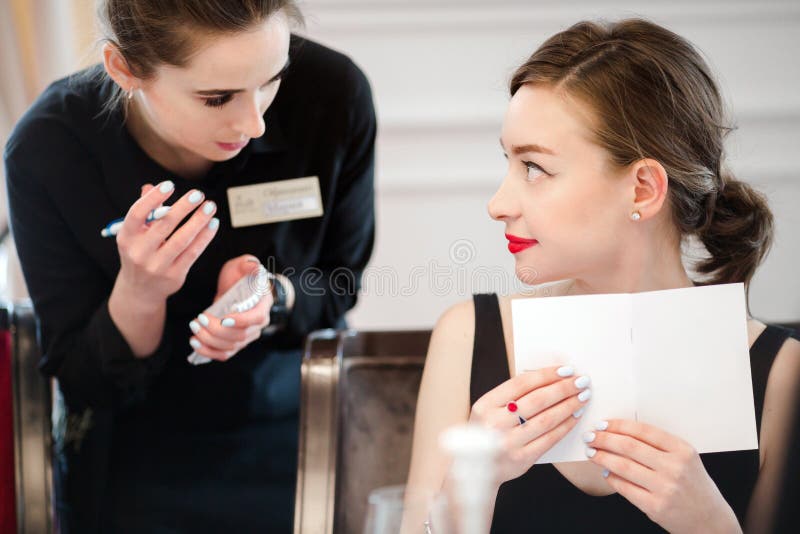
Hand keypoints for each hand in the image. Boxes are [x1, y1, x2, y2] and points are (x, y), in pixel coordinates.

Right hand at [114, 181, 217, 303]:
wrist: (140, 290)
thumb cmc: (140, 253)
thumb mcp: (135, 234)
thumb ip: (144, 212)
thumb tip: (151, 187)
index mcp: (126, 237)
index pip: (138, 214)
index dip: (153, 198)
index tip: (170, 185)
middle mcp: (139, 252)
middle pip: (164, 225)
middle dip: (183, 207)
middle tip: (198, 194)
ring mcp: (157, 266)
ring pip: (182, 239)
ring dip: (199, 221)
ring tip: (210, 207)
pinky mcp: (174, 276)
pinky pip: (193, 252)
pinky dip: (204, 236)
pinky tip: (212, 224)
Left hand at [188, 255, 273, 361]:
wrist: (235, 289)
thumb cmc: (240, 277)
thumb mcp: (243, 265)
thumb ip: (249, 265)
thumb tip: (256, 268)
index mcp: (263, 306)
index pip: (257, 318)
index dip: (241, 321)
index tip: (223, 318)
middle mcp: (257, 325)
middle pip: (240, 336)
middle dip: (217, 330)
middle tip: (199, 319)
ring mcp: (246, 337)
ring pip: (230, 347)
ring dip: (209, 340)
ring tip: (194, 327)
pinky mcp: (234, 344)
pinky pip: (224, 354)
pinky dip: (208, 352)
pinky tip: (195, 343)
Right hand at [469, 365, 591, 483]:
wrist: (477, 469)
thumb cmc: (487, 433)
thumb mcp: (489, 410)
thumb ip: (512, 395)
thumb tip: (549, 378)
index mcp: (486, 405)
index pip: (521, 383)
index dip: (546, 374)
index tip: (565, 370)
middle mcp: (495, 423)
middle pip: (537, 400)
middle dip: (563, 388)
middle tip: (581, 381)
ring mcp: (509, 443)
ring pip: (547, 419)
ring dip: (568, 406)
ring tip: (582, 397)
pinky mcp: (522, 459)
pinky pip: (549, 439)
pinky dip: (565, 426)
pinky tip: (574, 417)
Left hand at [584, 419, 739, 532]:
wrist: (710, 521)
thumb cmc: (694, 485)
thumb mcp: (685, 459)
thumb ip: (659, 446)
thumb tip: (620, 433)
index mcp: (683, 450)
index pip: (643, 431)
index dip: (618, 425)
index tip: (602, 424)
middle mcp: (674, 467)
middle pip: (629, 447)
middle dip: (604, 439)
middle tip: (590, 436)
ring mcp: (665, 488)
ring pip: (623, 466)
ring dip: (602, 457)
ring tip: (592, 452)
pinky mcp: (655, 507)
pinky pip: (625, 488)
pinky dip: (611, 478)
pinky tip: (605, 472)